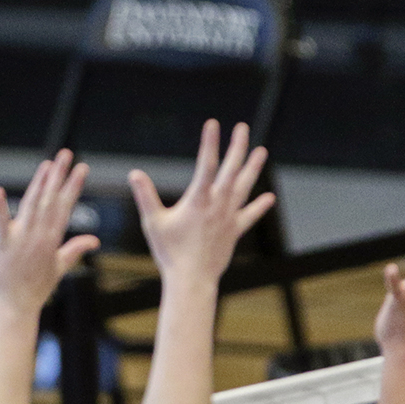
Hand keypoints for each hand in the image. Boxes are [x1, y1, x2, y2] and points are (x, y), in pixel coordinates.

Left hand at [0, 150, 100, 314]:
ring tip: (47, 165)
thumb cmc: (34, 290)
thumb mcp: (59, 268)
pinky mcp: (2, 244)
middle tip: (66, 155)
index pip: (65, 207)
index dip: (73, 186)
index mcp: (52, 240)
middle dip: (59, 176)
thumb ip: (75, 250)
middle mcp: (39, 236)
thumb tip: (94, 240)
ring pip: (32, 206)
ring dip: (39, 184)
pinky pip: (0, 223)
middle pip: (50, 200)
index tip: (82, 168)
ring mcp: (21, 239)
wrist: (14, 308)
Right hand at [128, 120, 274, 285]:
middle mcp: (217, 205)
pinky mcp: (234, 230)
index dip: (210, 142)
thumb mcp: (153, 223)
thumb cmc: (170, 252)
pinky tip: (269, 197)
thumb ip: (145, 196)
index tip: (213, 124)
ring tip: (261, 150)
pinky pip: (249, 215)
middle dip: (237, 146)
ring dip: (252, 168)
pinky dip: (259, 206)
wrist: (192, 279)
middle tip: (242, 127)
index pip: (206, 164)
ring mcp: (229, 217)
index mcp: (198, 200)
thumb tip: (134, 174)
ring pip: (244, 187)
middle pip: (231, 170)